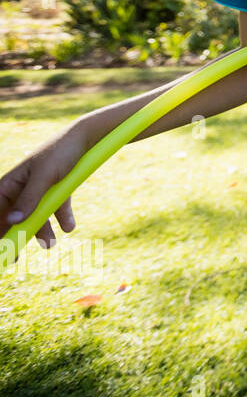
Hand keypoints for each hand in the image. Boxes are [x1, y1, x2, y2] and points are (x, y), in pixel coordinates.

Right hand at [0, 126, 87, 250]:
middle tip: (13, 258)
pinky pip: (55, 208)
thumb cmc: (60, 153)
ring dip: (41, 231)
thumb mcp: (45, 176)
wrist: (87, 138)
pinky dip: (62, 217)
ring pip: (35, 216)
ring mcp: (39, 190)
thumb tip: (14, 221)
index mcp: (10, 184)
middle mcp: (21, 188)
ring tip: (51, 245)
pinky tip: (70, 227)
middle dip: (13, 237)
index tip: (0, 247)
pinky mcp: (56, 190)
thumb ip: (30, 198)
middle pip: (13, 218)